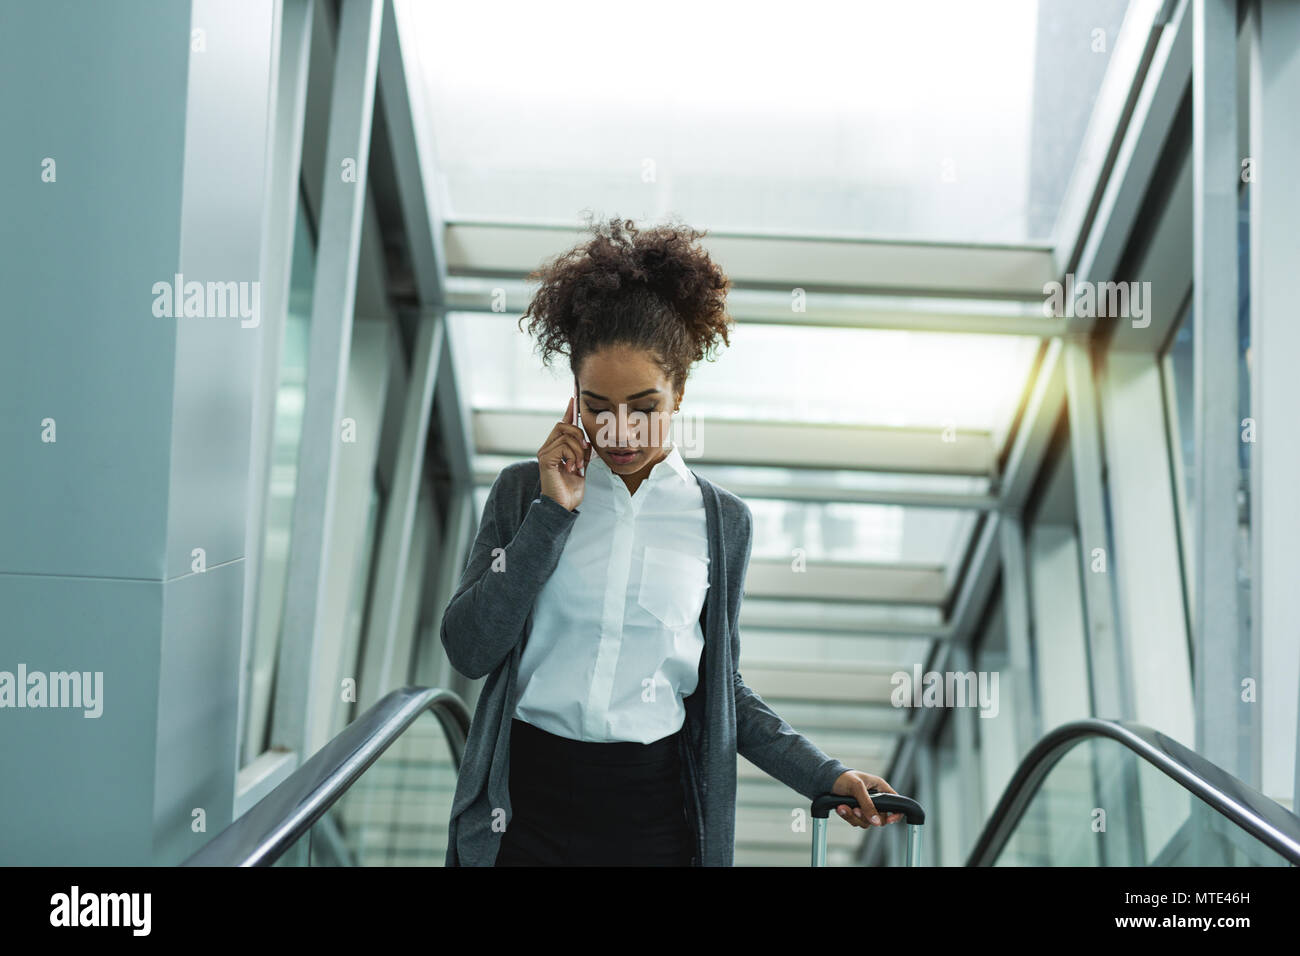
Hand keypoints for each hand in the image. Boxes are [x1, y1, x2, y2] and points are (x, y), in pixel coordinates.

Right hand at [537, 396, 591, 511]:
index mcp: (556, 448)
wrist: (564, 505)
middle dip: (579, 435)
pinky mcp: (545, 458)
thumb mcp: (582, 465)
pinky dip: (573, 456)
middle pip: (564, 425)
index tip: (574, 399)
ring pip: (567, 435)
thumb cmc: (571, 489)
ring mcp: (544, 452)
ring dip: (579, 451)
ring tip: (579, 466)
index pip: (561, 424)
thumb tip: (588, 439)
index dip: (568, 411)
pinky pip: (564, 446)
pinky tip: (572, 468)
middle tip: (585, 452)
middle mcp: (547, 447)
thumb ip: (583, 451)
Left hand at [830, 770, 904, 827]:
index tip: (889, 820)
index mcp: (880, 789)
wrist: (827, 781)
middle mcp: (875, 800)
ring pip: (867, 822)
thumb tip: (876, 821)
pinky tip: (841, 808)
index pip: (897, 803)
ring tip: (844, 807)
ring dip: (854, 817)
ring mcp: (866, 808)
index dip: (896, 814)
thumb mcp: (857, 787)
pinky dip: (847, 816)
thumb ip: (867, 804)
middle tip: (856, 809)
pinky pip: (856, 822)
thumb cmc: (844, 777)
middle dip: (867, 816)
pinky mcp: (856, 813)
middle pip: (880, 818)